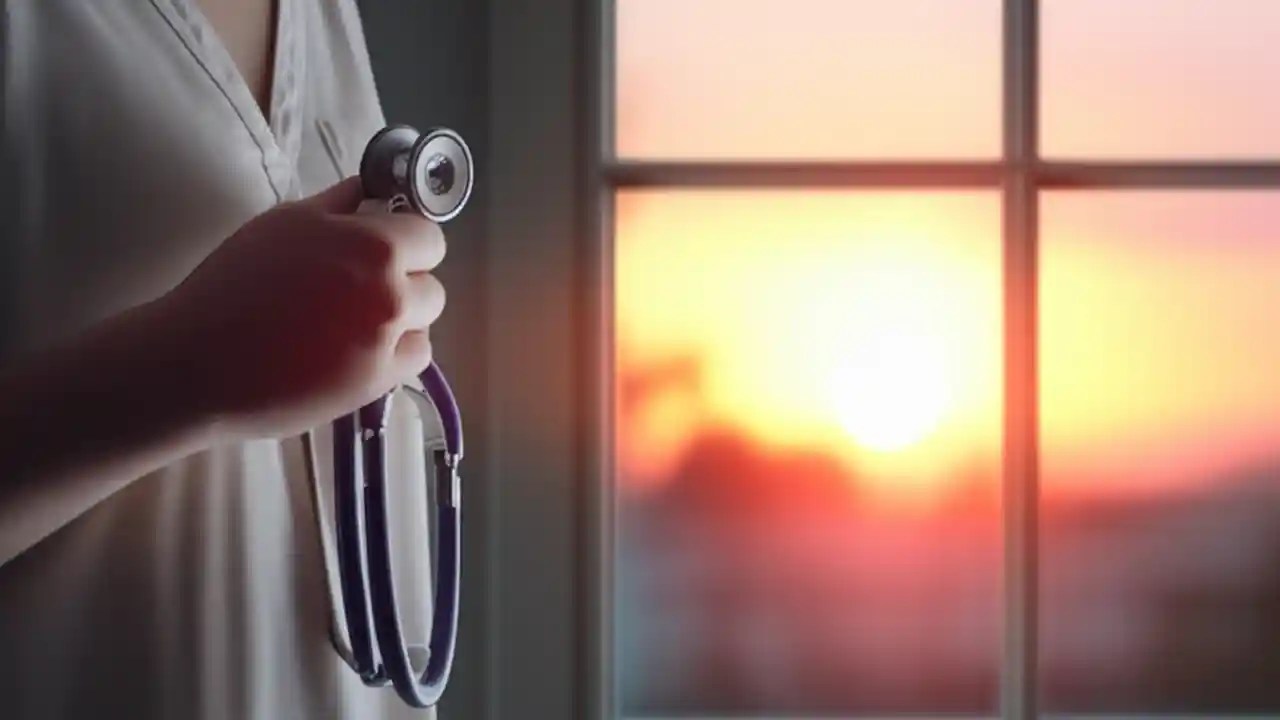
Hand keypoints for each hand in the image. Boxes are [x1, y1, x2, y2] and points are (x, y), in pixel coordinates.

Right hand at [162, 177, 446, 438]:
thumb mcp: (284, 223)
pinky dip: (394, 355)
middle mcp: (389, 290)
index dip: (408, 243)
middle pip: (431, 284)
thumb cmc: (234, 284)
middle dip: (404, 284)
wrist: (198, 359)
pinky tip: (356, 351)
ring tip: (353, 324)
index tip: (385, 250)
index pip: (428, 237)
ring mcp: (387, 339)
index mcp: (372, 244)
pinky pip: (414, 359)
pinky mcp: (377, 381)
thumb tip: (374, 190)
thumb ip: (340, 205)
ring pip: (424, 323)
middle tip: (358, 292)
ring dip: (402, 320)